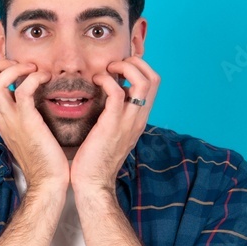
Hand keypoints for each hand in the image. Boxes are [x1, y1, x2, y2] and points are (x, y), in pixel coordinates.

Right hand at [0, 59, 68, 193]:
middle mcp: (1, 119)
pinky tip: (46, 79)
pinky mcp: (27, 122)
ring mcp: (11, 120)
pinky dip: (33, 78)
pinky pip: (22, 91)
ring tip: (33, 69)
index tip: (16, 69)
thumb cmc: (44, 160)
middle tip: (22, 65)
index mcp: (0, 121)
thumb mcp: (28, 134)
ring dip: (15, 69)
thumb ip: (24, 118)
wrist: (47, 181)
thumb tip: (33, 102)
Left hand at [71, 56, 159, 194]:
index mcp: (140, 119)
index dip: (140, 68)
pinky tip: (95, 82)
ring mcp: (128, 122)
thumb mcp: (113, 133)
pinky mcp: (112, 125)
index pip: (154, 84)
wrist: (93, 182)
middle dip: (135, 62)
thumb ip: (116, 116)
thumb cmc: (96, 159)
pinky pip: (117, 93)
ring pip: (142, 82)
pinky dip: (106, 80)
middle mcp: (139, 118)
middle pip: (154, 78)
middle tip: (114, 65)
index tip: (118, 68)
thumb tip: (109, 98)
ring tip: (107, 70)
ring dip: (124, 67)